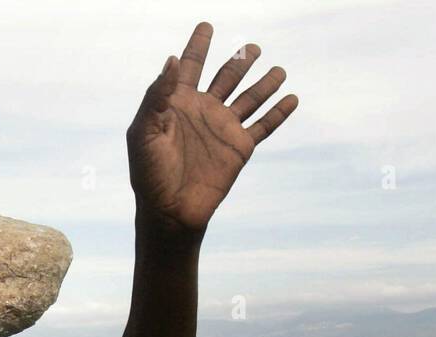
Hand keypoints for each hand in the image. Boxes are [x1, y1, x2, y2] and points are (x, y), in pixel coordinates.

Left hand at [127, 22, 296, 235]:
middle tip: (252, 48)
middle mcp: (204, 111)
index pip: (190, 66)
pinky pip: (263, 125)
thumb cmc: (149, 174)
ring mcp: (223, 128)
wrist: (170, 211)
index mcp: (178, 103)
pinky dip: (278, 113)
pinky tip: (291, 99)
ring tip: (278, 70)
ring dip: (264, 83)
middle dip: (239, 61)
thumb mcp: (143, 132)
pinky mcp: (239, 148)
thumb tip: (172, 60)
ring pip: (249, 98)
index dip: (198, 46)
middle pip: (226, 77)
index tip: (207, 26)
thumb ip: (157, 96)